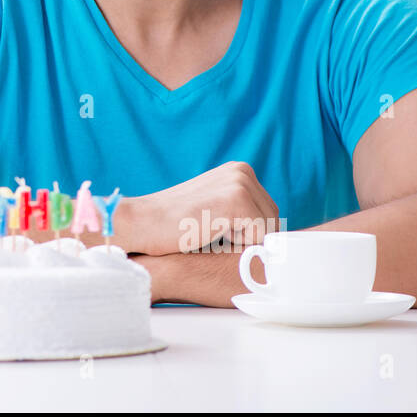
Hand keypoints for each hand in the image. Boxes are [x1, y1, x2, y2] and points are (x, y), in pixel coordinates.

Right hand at [143, 161, 279, 255]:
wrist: (143, 223)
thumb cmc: (174, 226)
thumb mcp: (214, 208)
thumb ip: (240, 212)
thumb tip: (274, 240)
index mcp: (239, 171)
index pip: (269, 214)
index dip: (249, 234)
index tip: (219, 234)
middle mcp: (243, 171)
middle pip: (274, 222)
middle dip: (250, 239)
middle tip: (212, 234)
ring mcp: (240, 183)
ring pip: (268, 231)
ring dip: (242, 242)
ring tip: (210, 232)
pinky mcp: (236, 200)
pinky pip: (259, 237)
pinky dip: (237, 246)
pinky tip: (210, 233)